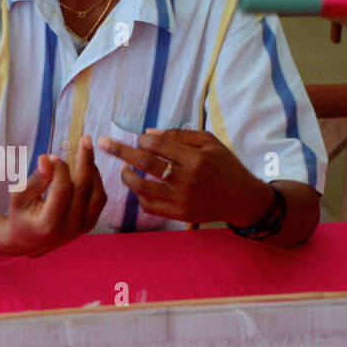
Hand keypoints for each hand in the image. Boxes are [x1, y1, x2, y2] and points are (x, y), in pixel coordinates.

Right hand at [7, 135, 106, 254]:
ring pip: (97, 194)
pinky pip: (99, 199)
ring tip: (86, 152)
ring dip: (93, 170)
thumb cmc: (21, 214)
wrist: (28, 241)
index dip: (60, 169)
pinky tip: (87, 167)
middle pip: (83, 190)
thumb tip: (47, 158)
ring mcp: (82, 228)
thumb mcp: (19, 197)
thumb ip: (35, 179)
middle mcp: (69, 229)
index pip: (62, 189)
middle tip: (85, 139)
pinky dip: (96, 181)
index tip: (52, 156)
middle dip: (85, 160)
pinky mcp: (89, 224)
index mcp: (48, 224)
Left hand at [96, 127, 275, 226]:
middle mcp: (187, 180)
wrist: (241, 199)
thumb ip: (180, 135)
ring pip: (142, 188)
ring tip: (123, 169)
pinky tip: (138, 187)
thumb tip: (149, 132)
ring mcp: (181, 200)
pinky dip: (139, 196)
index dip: (143, 139)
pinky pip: (150, 206)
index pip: (158, 145)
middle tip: (104, 143)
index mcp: (196, 159)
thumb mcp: (210, 143)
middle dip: (121, 151)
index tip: (139, 138)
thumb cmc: (226, 166)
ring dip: (127, 177)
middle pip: (145, 164)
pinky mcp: (179, 214)